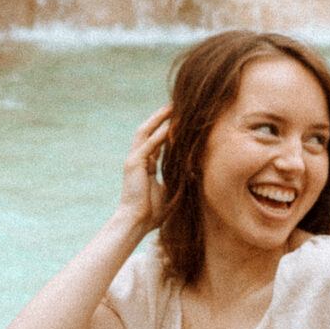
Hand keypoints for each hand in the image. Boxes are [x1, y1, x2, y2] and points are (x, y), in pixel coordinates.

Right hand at [116, 105, 169, 234]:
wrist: (136, 223)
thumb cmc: (152, 212)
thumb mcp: (169, 191)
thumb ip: (176, 178)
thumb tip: (196, 173)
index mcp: (145, 165)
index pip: (156, 140)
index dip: (167, 128)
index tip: (180, 118)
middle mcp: (137, 158)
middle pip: (148, 130)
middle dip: (161, 116)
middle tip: (177, 104)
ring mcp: (134, 160)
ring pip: (145, 131)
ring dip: (159, 119)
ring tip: (173, 107)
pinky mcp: (133, 164)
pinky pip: (148, 144)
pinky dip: (159, 135)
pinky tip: (171, 126)